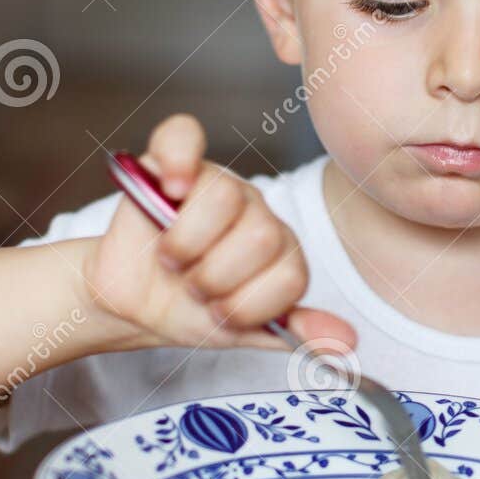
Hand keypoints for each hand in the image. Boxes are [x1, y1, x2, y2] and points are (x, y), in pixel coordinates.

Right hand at [82, 114, 355, 352]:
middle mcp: (256, 211)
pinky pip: (182, 135)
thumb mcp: (242, 330)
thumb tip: (347, 342)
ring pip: (225, 197)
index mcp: (281, 250)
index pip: (292, 274)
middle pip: (261, 236)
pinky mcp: (170, 161)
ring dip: (186, 245)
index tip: (219, 313)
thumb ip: (293, 332)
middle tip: (192, 286)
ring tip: (171, 260)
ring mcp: (216, 183)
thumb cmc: (189, 310)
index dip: (250, 305)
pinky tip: (171, 186)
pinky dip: (176, 160)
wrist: (132, 303)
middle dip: (216, 279)